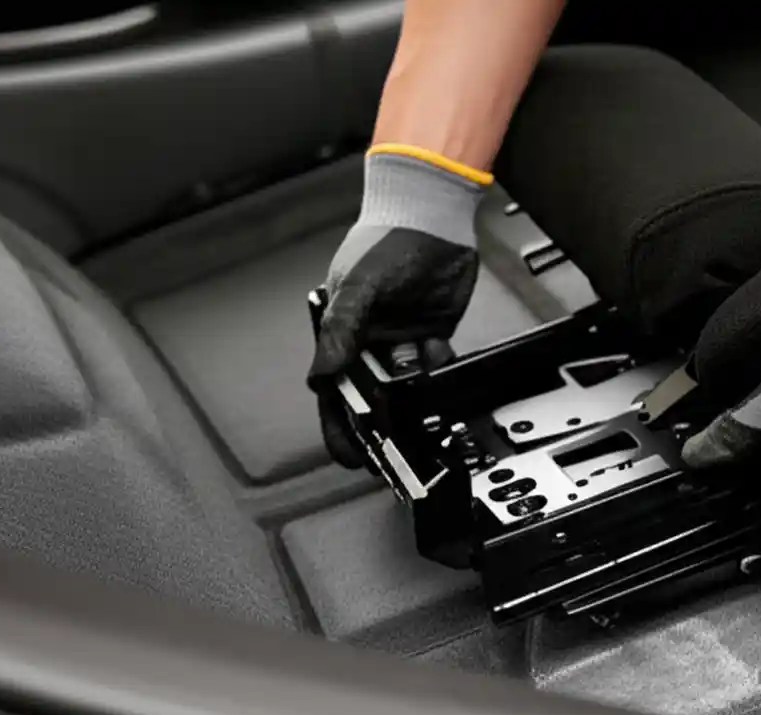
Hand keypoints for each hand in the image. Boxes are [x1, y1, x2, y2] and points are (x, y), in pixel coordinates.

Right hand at [308, 225, 477, 467]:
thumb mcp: (358, 287)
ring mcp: (401, 338)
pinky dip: (439, 368)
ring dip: (416, 391)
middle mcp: (369, 341)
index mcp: (340, 333)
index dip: (341, 427)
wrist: (432, 213)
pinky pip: (435, 364)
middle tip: (397, 441)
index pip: (335, 391)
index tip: (352, 456)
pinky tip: (438, 355)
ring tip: (420, 385)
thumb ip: (340, 332)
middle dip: (385, 418)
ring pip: (408, 384)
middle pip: (373, 397)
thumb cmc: (385, 239)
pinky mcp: (432, 332)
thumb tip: (321, 376)